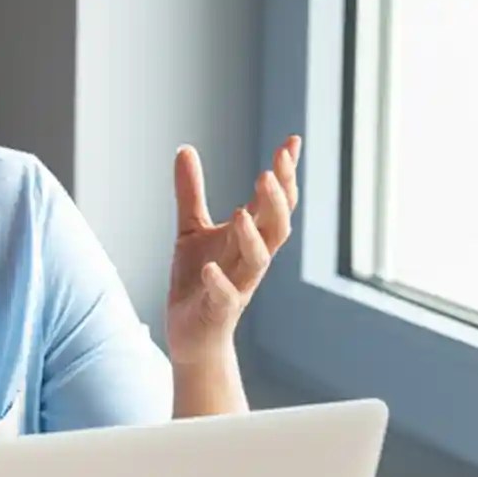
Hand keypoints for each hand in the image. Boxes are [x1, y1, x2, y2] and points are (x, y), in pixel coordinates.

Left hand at [166, 135, 301, 363]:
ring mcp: (238, 286)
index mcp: (249, 238)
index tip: (291, 142)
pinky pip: (226, 297)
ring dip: (252, 237)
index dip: (286, 175)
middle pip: (277, 227)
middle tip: (270, 172)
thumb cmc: (198, 280)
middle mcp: (250, 260)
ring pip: (258, 261)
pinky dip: (220, 282)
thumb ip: (192, 192)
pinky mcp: (218, 310)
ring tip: (241, 213)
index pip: (275, 203)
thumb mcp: (191, 230)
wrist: (190, 334)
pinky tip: (210, 267)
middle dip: (277, 201)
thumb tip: (186, 149)